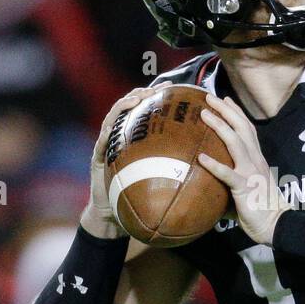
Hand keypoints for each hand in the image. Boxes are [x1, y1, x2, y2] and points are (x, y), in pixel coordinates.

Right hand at [81, 86, 163, 238]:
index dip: (158, 97)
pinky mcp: (98, 157)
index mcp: (136, 139)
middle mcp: (121, 137)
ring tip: (137, 99)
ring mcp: (107, 145)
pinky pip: (102, 142)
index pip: (147, 112)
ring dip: (124, 105)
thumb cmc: (140, 198)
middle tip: (157, 88)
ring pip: (114, 118)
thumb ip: (175, 167)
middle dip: (142, 93)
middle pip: (130, 108)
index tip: (174, 89)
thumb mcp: (160, 179)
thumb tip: (207, 160)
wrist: (114, 215)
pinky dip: (108, 131)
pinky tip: (114, 126)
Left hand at [197, 92, 291, 245]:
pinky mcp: (244, 187)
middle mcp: (255, 161)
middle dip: (226, 110)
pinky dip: (214, 164)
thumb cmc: (262, 210)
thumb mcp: (248, 190)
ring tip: (204, 114)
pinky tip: (200, 157)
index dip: (237, 113)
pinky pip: (227, 173)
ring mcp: (251, 172)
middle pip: (242, 128)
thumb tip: (210, 188)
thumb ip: (232, 183)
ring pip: (235, 142)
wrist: (278, 225)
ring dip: (220, 126)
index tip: (225, 99)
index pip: (248, 130)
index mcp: (257, 160)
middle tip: (210, 97)